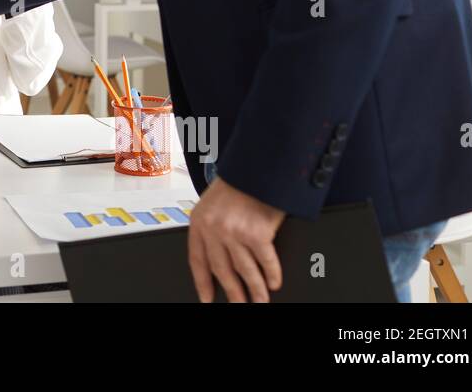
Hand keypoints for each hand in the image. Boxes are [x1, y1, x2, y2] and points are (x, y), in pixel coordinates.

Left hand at [187, 177, 285, 302]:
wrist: (257, 167)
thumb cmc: (238, 183)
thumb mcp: (213, 203)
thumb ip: (212, 228)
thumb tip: (220, 257)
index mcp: (199, 222)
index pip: (198, 261)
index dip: (202, 283)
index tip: (206, 299)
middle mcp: (213, 229)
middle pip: (222, 270)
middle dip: (232, 292)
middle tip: (239, 306)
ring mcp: (234, 233)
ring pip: (244, 271)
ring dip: (254, 290)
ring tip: (259, 301)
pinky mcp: (257, 234)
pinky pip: (265, 262)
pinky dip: (271, 275)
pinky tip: (273, 283)